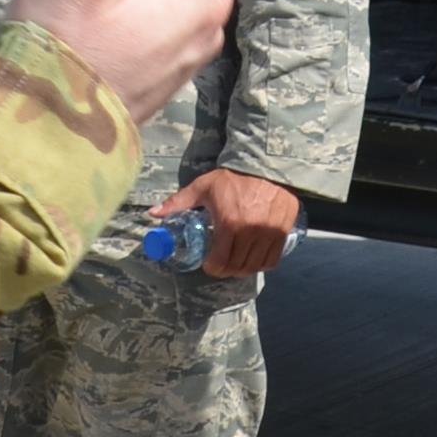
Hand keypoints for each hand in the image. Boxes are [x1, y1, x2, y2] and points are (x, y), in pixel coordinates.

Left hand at [152, 167, 300, 278]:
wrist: (266, 166)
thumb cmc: (232, 179)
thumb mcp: (203, 188)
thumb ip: (178, 202)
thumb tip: (152, 213)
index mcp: (229, 223)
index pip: (221, 261)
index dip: (213, 268)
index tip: (209, 265)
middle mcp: (252, 231)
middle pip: (237, 266)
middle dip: (226, 270)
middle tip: (221, 265)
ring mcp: (271, 233)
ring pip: (255, 265)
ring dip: (244, 269)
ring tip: (236, 262)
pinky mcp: (284, 232)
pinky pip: (273, 259)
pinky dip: (262, 264)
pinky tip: (254, 258)